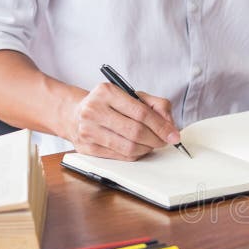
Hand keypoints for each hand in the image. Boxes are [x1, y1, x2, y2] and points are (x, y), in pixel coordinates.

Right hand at [65, 83, 180, 159]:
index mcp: (106, 92)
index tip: (174, 135)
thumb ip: (156, 105)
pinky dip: (136, 154)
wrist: (74, 114)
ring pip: (129, 147)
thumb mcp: (132, 96)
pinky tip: (139, 148)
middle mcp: (93, 110)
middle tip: (165, 141)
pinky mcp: (87, 148)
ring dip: (147, 148)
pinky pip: (121, 156)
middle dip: (157, 139)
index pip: (141, 113)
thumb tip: (170, 126)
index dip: (161, 126)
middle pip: (136, 132)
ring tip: (152, 143)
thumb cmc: (109, 105)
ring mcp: (87, 130)